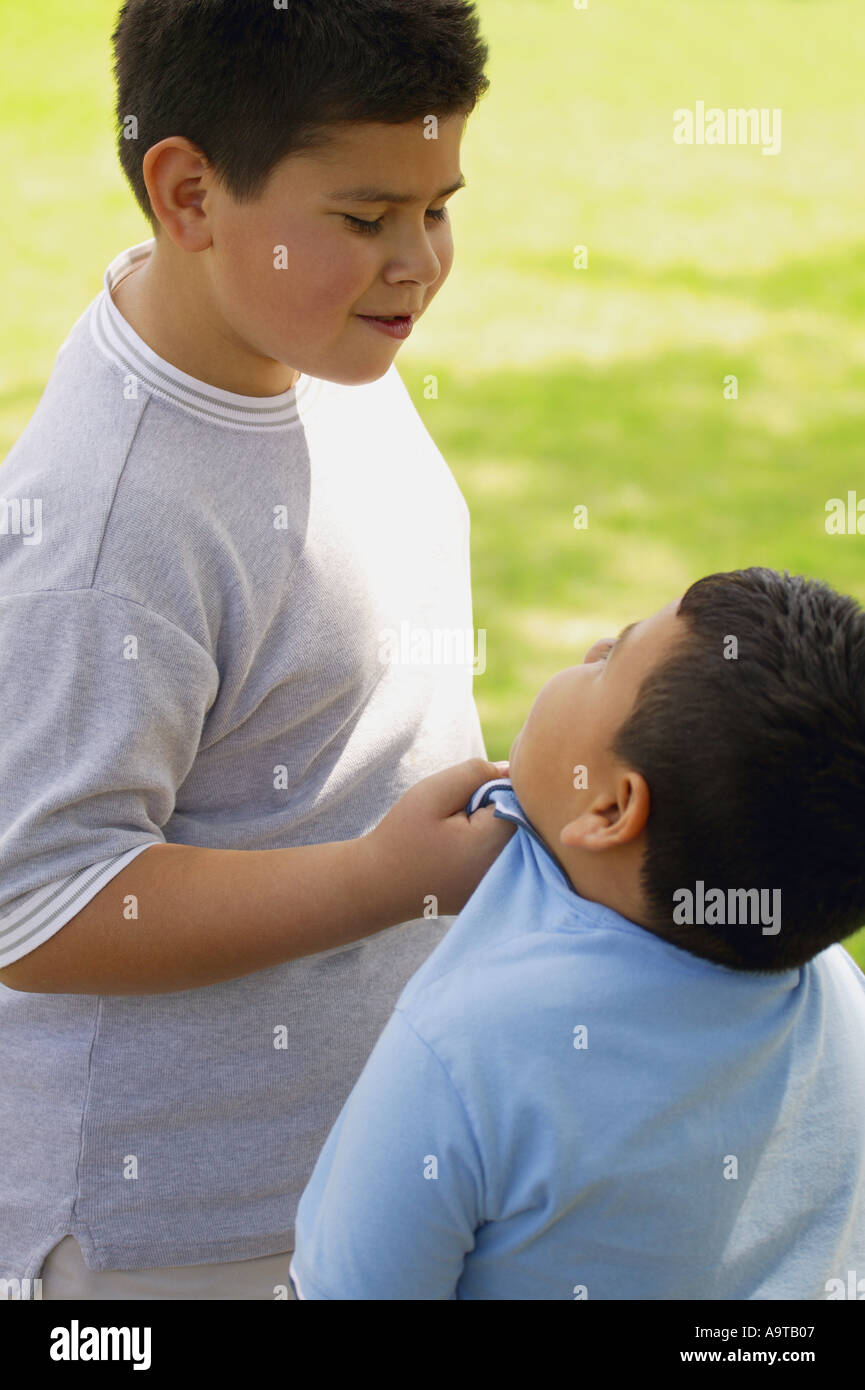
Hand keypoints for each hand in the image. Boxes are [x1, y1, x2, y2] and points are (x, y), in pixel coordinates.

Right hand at [362, 758, 516, 918]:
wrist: (379, 887)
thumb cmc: (403, 837)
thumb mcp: (434, 792)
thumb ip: (476, 773)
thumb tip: (511, 769)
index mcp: (497, 843)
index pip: (521, 797)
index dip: (493, 788)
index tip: (463, 802)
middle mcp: (510, 869)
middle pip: (524, 818)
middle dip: (498, 807)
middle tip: (456, 820)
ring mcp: (505, 884)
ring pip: (517, 836)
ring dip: (495, 827)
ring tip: (456, 838)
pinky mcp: (495, 889)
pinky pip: (506, 855)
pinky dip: (490, 846)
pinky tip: (459, 854)